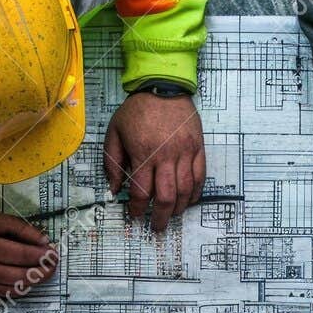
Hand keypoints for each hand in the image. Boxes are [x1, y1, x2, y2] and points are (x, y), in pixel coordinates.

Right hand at [0, 212, 58, 297]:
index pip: (25, 254)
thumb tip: (43, 241)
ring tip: (46, 272)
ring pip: (19, 287)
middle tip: (54, 265)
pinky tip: (30, 280)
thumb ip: (19, 228)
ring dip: (37, 281)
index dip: (43, 255)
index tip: (54, 253)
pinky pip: (9, 293)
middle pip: (25, 274)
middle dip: (44, 270)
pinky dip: (23, 288)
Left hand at [104, 91, 204, 232]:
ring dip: (178, 208)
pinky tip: (188, 200)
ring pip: (185, 190)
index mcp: (143, 154)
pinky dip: (195, 192)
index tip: (135, 216)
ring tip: (171, 215)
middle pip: (165, 197)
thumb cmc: (136, 110)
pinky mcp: (198, 147)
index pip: (140, 192)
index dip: (136, 209)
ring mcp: (185, 152)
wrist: (162, 86)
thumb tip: (114, 189)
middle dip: (160, 217)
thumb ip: (112, 162)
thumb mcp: (114, 133)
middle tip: (156, 226)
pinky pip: (200, 176)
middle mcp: (165, 156)